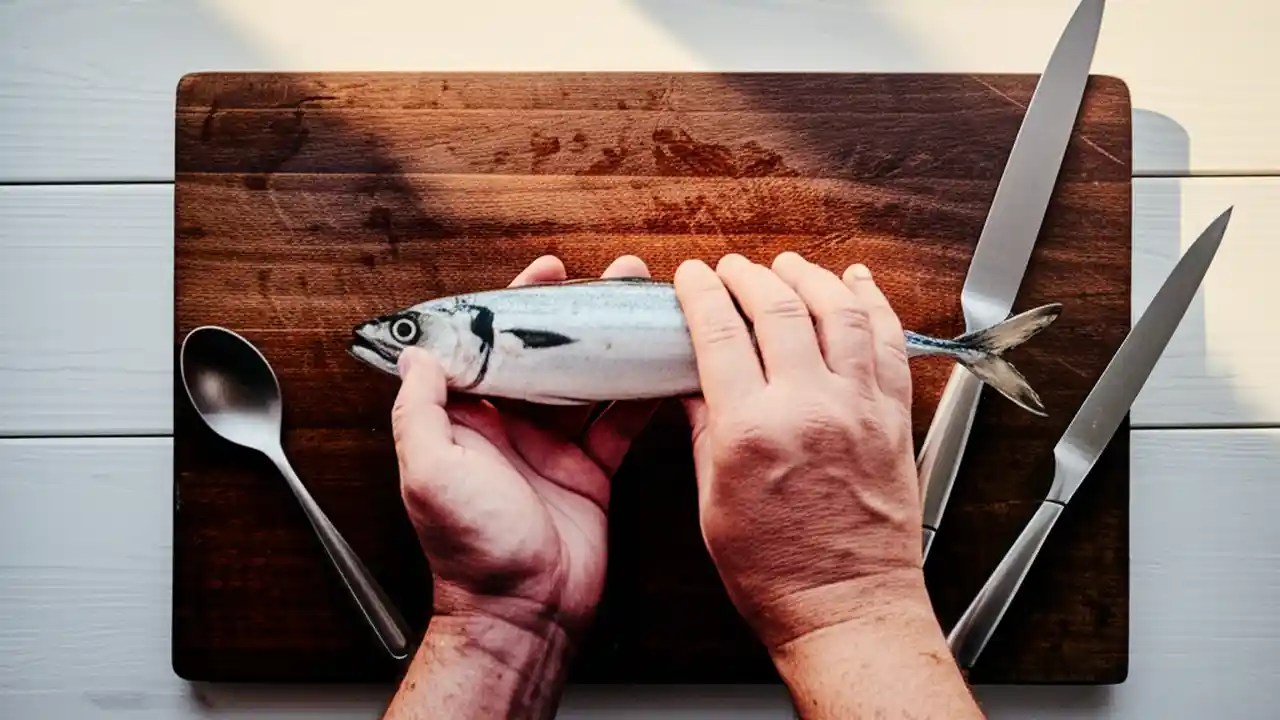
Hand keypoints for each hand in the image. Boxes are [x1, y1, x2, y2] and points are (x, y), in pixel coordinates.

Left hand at [381, 255, 657, 719]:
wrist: (522, 612)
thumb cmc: (469, 549)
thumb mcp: (428, 470)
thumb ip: (419, 408)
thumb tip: (419, 353)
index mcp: (466, 420)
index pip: (488, 345)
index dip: (514, 305)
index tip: (544, 272)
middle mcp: (510, 427)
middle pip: (545, 352)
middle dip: (576, 312)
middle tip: (610, 276)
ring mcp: (554, 447)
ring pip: (588, 379)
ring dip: (614, 342)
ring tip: (643, 304)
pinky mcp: (592, 471)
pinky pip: (620, 423)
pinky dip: (642, 395)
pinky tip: (664, 365)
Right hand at [673, 252, 980, 717]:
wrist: (847, 609)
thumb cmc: (779, 574)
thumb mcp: (714, 503)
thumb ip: (705, 432)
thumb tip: (693, 386)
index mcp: (752, 431)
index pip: (720, 333)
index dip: (702, 293)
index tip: (693, 278)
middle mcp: (810, 409)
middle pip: (778, 309)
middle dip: (749, 276)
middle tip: (733, 269)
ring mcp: (859, 409)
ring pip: (840, 312)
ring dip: (811, 277)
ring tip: (789, 265)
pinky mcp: (894, 419)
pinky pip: (890, 343)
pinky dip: (875, 304)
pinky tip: (860, 284)